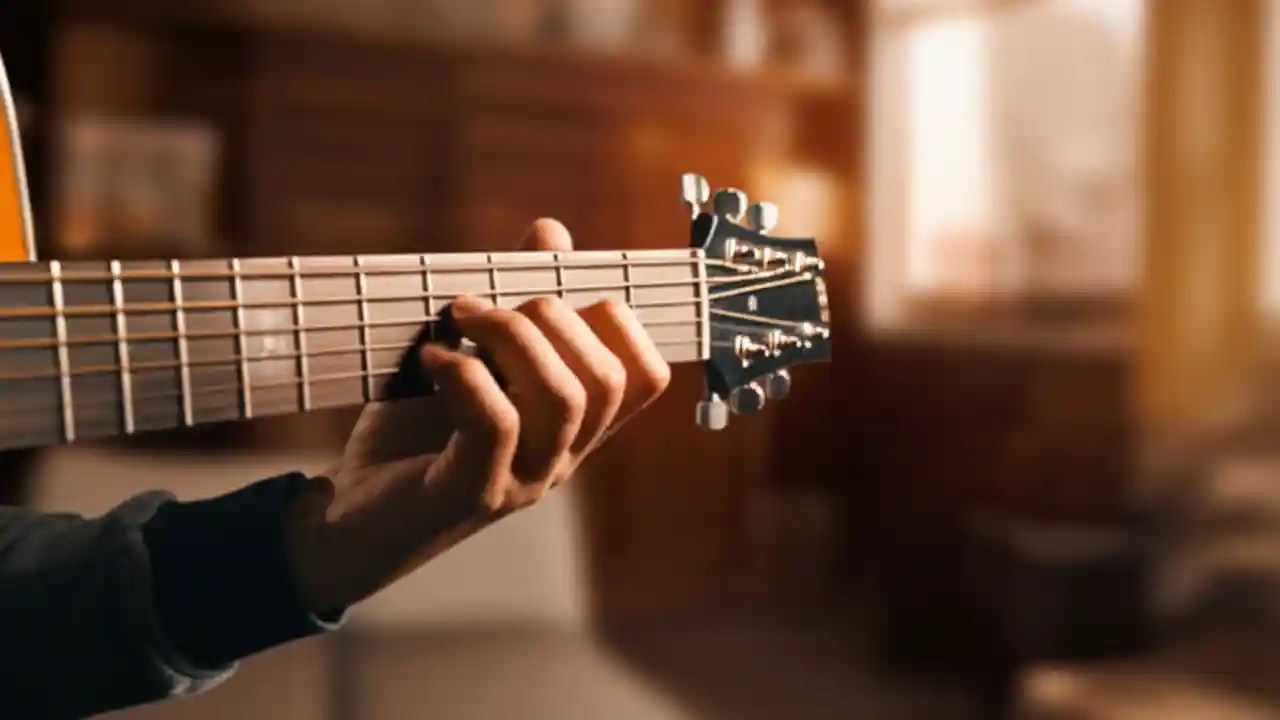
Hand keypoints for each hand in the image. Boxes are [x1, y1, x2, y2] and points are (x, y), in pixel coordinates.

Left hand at [285, 219, 670, 613]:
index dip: (619, 321)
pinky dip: (463, 373)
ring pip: (563, 399)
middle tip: (483, 304)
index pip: (646, 377)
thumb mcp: (474, 359)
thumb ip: (518, 301)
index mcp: (573, 428)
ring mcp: (522, 481)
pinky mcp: (472, 493)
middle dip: (553, 317)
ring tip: (458, 317)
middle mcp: (561, 459)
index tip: (558, 292)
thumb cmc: (415, 433)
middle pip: (605, 381)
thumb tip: (551, 232)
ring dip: (510, 336)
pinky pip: (495, 422)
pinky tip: (430, 360)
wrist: (350, 514)